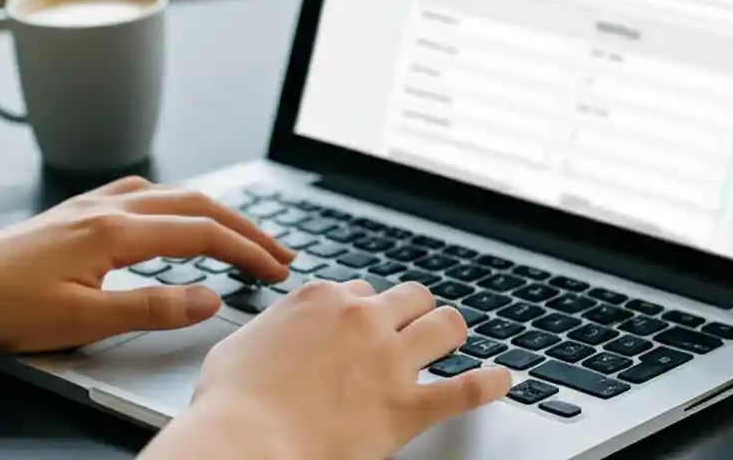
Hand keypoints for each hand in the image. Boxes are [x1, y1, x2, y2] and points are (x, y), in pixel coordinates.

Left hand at [0, 176, 294, 352]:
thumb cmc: (1, 309)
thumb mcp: (82, 321)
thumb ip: (152, 306)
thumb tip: (210, 296)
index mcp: (115, 231)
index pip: (201, 234)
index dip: (247, 251)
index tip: (277, 270)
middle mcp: (107, 208)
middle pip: (195, 206)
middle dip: (244, 227)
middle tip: (279, 252)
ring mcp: (90, 206)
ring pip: (171, 195)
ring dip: (213, 213)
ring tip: (240, 234)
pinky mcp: (75, 214)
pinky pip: (142, 194)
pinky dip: (176, 204)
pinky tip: (174, 216)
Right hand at [141, 280, 511, 459]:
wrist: (244, 443)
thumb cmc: (230, 404)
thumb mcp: (238, 347)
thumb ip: (271, 331)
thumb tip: (274, 336)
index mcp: (320, 300)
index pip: (356, 289)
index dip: (360, 310)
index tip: (360, 327)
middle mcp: (361, 319)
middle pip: (410, 296)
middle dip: (413, 310)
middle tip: (414, 327)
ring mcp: (389, 360)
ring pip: (446, 325)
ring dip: (452, 332)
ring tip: (457, 340)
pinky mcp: (407, 406)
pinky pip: (466, 388)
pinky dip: (490, 383)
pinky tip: (503, 380)